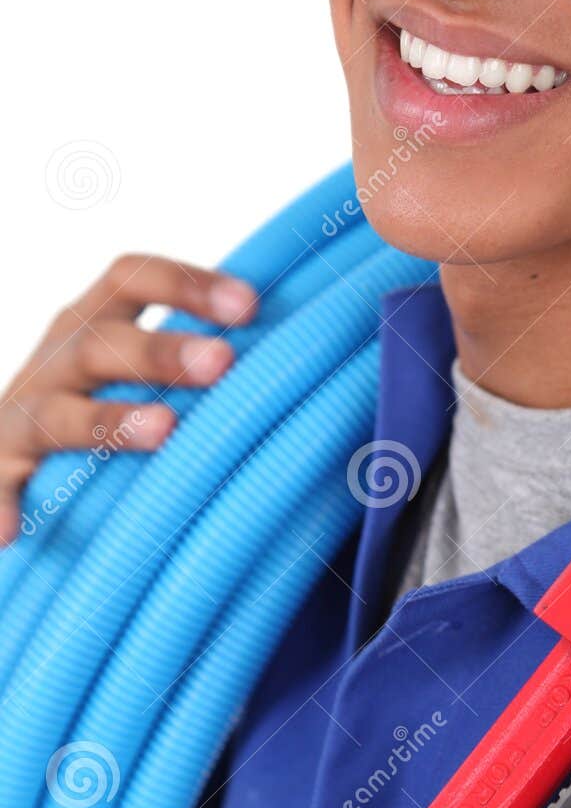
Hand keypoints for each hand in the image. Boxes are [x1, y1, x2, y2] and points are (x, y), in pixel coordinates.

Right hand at [0, 254, 257, 545]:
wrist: (6, 449)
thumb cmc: (103, 403)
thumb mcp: (134, 367)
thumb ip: (198, 359)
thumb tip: (304, 353)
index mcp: (94, 322)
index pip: (132, 277)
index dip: (187, 282)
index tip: (252, 304)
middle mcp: (56, 362)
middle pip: (102, 342)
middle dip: (162, 351)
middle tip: (224, 363)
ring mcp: (21, 417)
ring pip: (59, 415)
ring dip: (110, 422)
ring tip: (164, 431)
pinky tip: (12, 530)